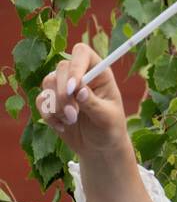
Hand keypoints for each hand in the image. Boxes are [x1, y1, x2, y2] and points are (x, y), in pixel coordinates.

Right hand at [34, 42, 129, 160]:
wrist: (99, 147)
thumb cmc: (110, 129)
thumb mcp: (106, 117)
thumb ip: (92, 103)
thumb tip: (79, 90)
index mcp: (99, 73)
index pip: (82, 53)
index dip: (75, 66)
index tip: (74, 88)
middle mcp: (80, 75)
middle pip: (61, 68)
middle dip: (64, 94)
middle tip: (74, 115)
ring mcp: (63, 87)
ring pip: (48, 83)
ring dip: (57, 106)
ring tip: (72, 121)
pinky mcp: (51, 100)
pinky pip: (40, 100)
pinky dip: (49, 115)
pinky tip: (62, 127)